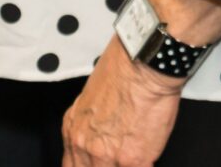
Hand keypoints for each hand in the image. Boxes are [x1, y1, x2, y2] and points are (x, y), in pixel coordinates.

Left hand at [62, 36, 182, 166]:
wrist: (142, 64)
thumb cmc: (122, 72)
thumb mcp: (90, 100)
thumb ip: (90, 126)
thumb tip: (99, 138)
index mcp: (73, 130)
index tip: (95, 165)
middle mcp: (85, 145)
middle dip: (104, 166)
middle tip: (118, 159)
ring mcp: (107, 156)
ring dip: (123, 165)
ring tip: (133, 157)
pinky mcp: (133, 160)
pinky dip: (144, 165)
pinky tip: (147, 158)